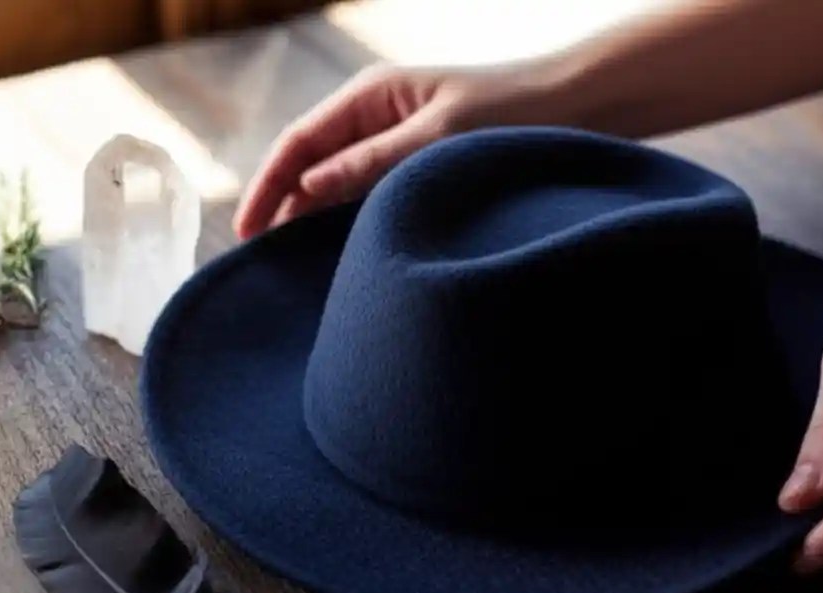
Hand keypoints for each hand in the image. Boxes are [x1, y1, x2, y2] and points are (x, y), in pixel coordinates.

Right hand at [233, 63, 564, 240]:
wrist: (576, 106)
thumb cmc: (513, 111)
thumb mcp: (439, 138)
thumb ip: (373, 163)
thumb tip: (309, 188)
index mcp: (371, 95)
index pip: (299, 142)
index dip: (268, 186)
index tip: (247, 231)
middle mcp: (376, 115)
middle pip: (310, 165)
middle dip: (282, 208)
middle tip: (262, 262)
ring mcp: (395, 141)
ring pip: (337, 183)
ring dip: (313, 218)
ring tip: (290, 267)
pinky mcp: (417, 167)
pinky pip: (368, 195)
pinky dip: (349, 221)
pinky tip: (341, 254)